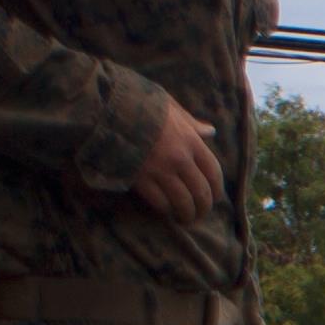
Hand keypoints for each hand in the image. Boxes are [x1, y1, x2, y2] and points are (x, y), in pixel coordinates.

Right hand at [130, 98, 226, 219]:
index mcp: (190, 140)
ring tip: (185, 219)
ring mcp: (160, 170)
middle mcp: (179, 158)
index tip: (216, 198)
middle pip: (201, 192)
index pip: (214, 172)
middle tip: (200, 215)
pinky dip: (165, 209)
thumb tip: (211, 132)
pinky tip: (165, 210)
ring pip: (183, 202)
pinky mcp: (140, 180)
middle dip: (204, 208)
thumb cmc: (140, 105)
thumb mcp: (171, 107)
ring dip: (186, 215)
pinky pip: (160, 202)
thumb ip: (191, 123)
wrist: (107, 109)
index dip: (217, 189)